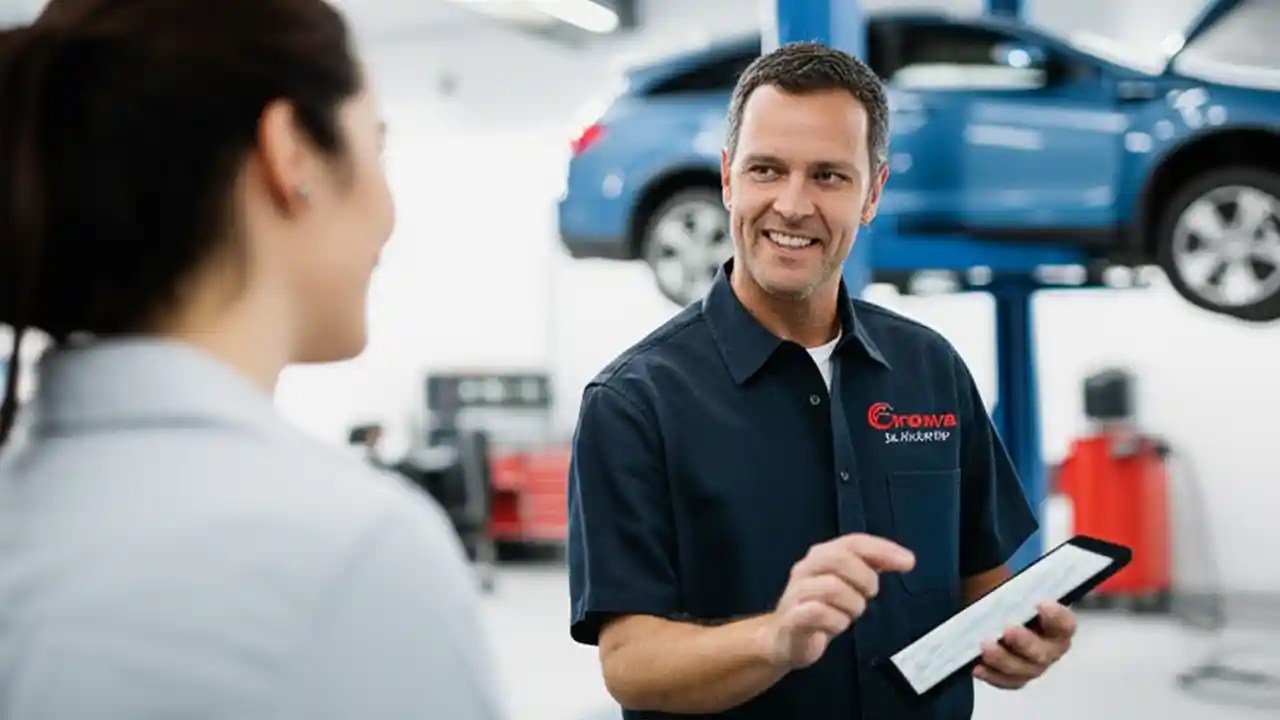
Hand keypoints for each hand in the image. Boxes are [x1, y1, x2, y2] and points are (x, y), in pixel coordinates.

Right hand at [764, 534, 914, 670]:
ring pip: (831, 587)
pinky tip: (837, 625)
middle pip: (839, 559)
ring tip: (851, 614)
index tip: (908, 562)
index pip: (853, 542)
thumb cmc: (820, 609)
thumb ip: (870, 568)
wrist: (783, 639)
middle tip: (870, 595)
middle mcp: (806, 569)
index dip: (882, 549)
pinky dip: (836, 621)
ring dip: (852, 604)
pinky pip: (818, 613)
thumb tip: (904, 559)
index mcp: (821, 556)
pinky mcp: (792, 618)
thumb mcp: (847, 585)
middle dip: (864, 578)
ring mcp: (796, 593)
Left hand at [974, 601, 1076, 689]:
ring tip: (985, 646)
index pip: (1065, 624)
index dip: (1056, 616)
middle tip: (1008, 630)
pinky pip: (1005, 682)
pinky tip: (977, 667)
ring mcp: (1033, 666)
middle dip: (1025, 642)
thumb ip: (1020, 593)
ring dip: (1003, 659)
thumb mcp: (1019, 593)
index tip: (1041, 603)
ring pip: (1023, 670)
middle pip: (1042, 653)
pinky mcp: (1015, 677)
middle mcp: (1050, 650)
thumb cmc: (1014, 602)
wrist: (997, 615)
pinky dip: (991, 675)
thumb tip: (1007, 589)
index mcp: (1058, 626)